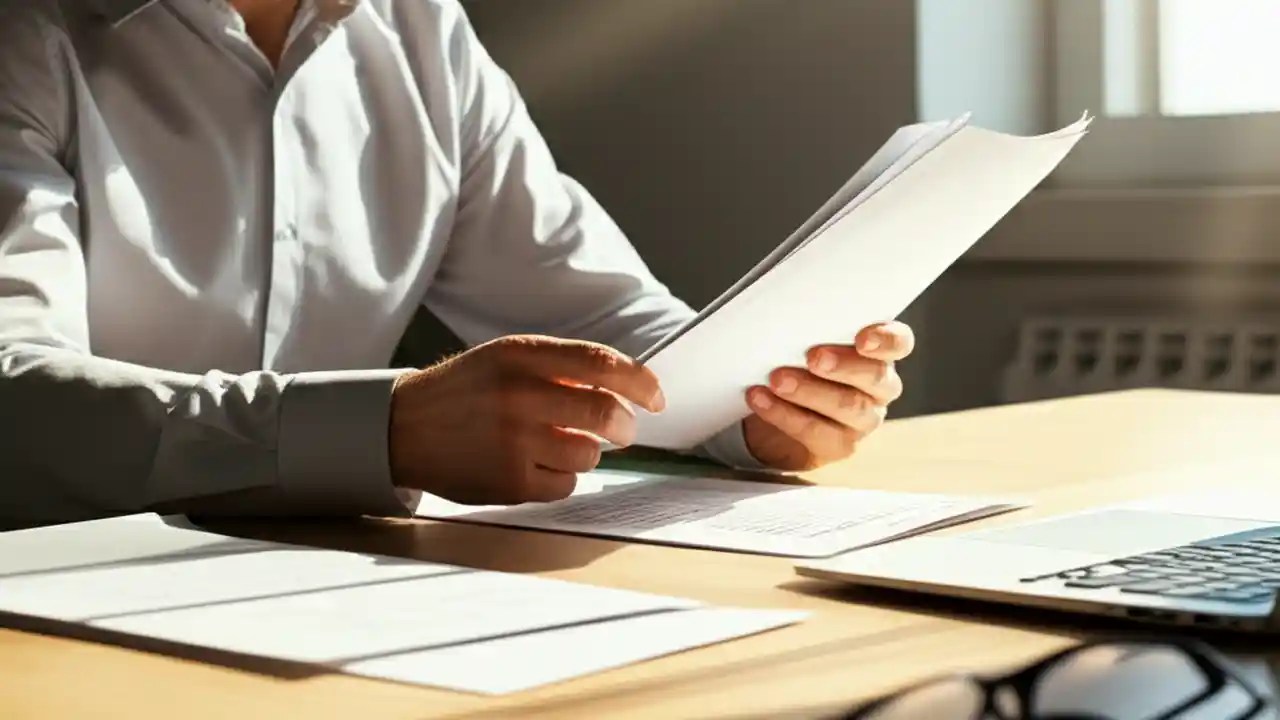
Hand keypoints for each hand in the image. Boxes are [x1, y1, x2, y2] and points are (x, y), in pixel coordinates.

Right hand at [389, 335, 664, 503]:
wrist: (404, 427)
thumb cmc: (468, 391)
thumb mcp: (506, 358)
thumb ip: (559, 365)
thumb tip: (625, 386)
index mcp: (521, 355)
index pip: (601, 363)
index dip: (639, 382)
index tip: (655, 397)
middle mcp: (518, 395)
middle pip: (604, 412)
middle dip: (624, 425)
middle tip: (623, 429)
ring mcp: (514, 441)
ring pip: (589, 453)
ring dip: (588, 451)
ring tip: (561, 444)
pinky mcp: (509, 481)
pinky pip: (565, 483)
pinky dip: (562, 476)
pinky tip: (536, 464)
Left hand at [743, 322, 914, 470]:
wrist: (775, 411)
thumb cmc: (795, 362)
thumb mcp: (803, 340)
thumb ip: (808, 328)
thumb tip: (783, 309)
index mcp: (878, 353)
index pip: (898, 342)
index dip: (886, 340)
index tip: (862, 339)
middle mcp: (880, 386)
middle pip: (875, 376)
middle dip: (842, 366)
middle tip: (812, 357)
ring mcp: (864, 419)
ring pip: (849, 406)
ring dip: (810, 391)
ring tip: (777, 379)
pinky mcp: (840, 445)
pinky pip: (817, 432)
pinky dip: (784, 414)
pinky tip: (761, 399)